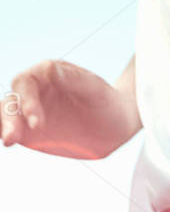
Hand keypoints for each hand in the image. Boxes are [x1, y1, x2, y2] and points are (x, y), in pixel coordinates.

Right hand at [1, 60, 140, 159]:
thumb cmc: (107, 101)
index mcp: (47, 74)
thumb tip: (50, 70)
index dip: (27, 100)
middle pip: (12, 100)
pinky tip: (8, 142)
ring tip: (9, 141)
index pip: (26, 82)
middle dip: (10, 117)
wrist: (116, 124)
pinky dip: (6, 135)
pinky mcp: (31, 132)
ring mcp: (31, 111)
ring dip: (4, 126)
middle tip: (14, 137)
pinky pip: (13, 131)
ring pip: (7, 115)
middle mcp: (35, 91)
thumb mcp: (95, 89)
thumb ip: (73, 79)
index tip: (37, 122)